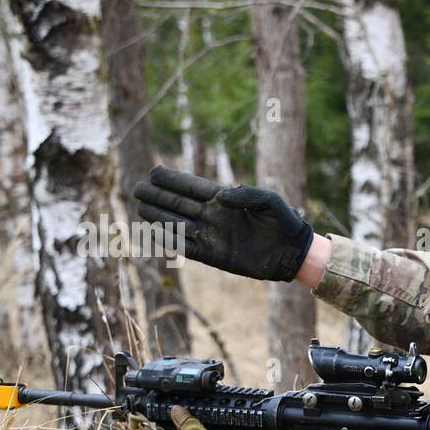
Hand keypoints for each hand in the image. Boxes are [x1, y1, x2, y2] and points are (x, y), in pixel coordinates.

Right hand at [132, 166, 313, 281]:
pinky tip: (156, 234)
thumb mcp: (270, 202)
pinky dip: (173, 242)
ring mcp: (213, 236)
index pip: (192, 187)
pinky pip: (189, 248)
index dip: (173, 180)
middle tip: (136, 188)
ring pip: (179, 224)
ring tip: (139, 207)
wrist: (292, 252)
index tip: (154, 172)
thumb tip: (220, 198)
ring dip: (159, 217)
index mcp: (225, 200)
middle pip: (179, 204)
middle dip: (158, 196)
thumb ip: (248, 195)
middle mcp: (214, 216)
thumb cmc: (284, 222)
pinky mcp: (216, 256)